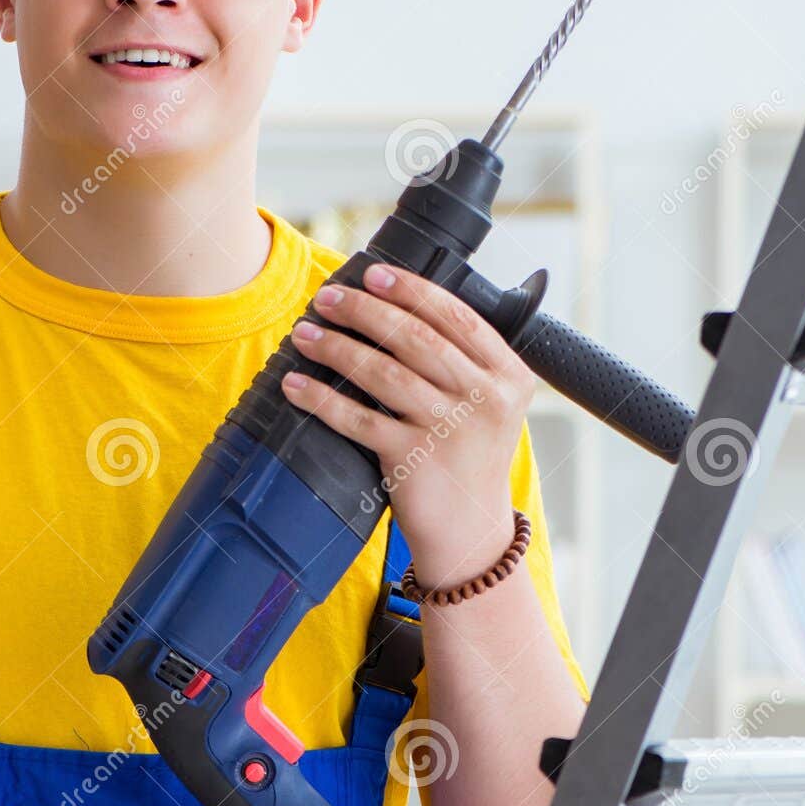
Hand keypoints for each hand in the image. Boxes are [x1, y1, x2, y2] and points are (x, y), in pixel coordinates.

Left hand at [279, 262, 532, 589]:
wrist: (471, 530)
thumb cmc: (471, 457)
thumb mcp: (490, 403)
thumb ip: (463, 359)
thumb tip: (397, 305)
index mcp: (507, 375)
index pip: (456, 316)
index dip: (410, 289)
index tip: (372, 274)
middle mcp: (484, 398)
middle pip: (415, 338)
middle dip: (364, 311)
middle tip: (327, 298)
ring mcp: (449, 429)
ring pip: (383, 373)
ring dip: (336, 348)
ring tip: (304, 334)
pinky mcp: (414, 460)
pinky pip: (358, 419)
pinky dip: (322, 398)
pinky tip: (297, 384)